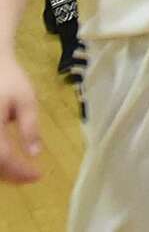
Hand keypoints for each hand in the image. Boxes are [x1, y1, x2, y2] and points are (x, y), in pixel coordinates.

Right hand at [0, 53, 39, 182]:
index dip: (20, 171)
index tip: (38, 175)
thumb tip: (35, 153)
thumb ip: (30, 127)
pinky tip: (7, 159)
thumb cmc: (9, 80)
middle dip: (11, 174)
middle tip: (31, 175)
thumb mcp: (26, 100)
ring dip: (1, 170)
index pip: (4, 158)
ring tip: (20, 169)